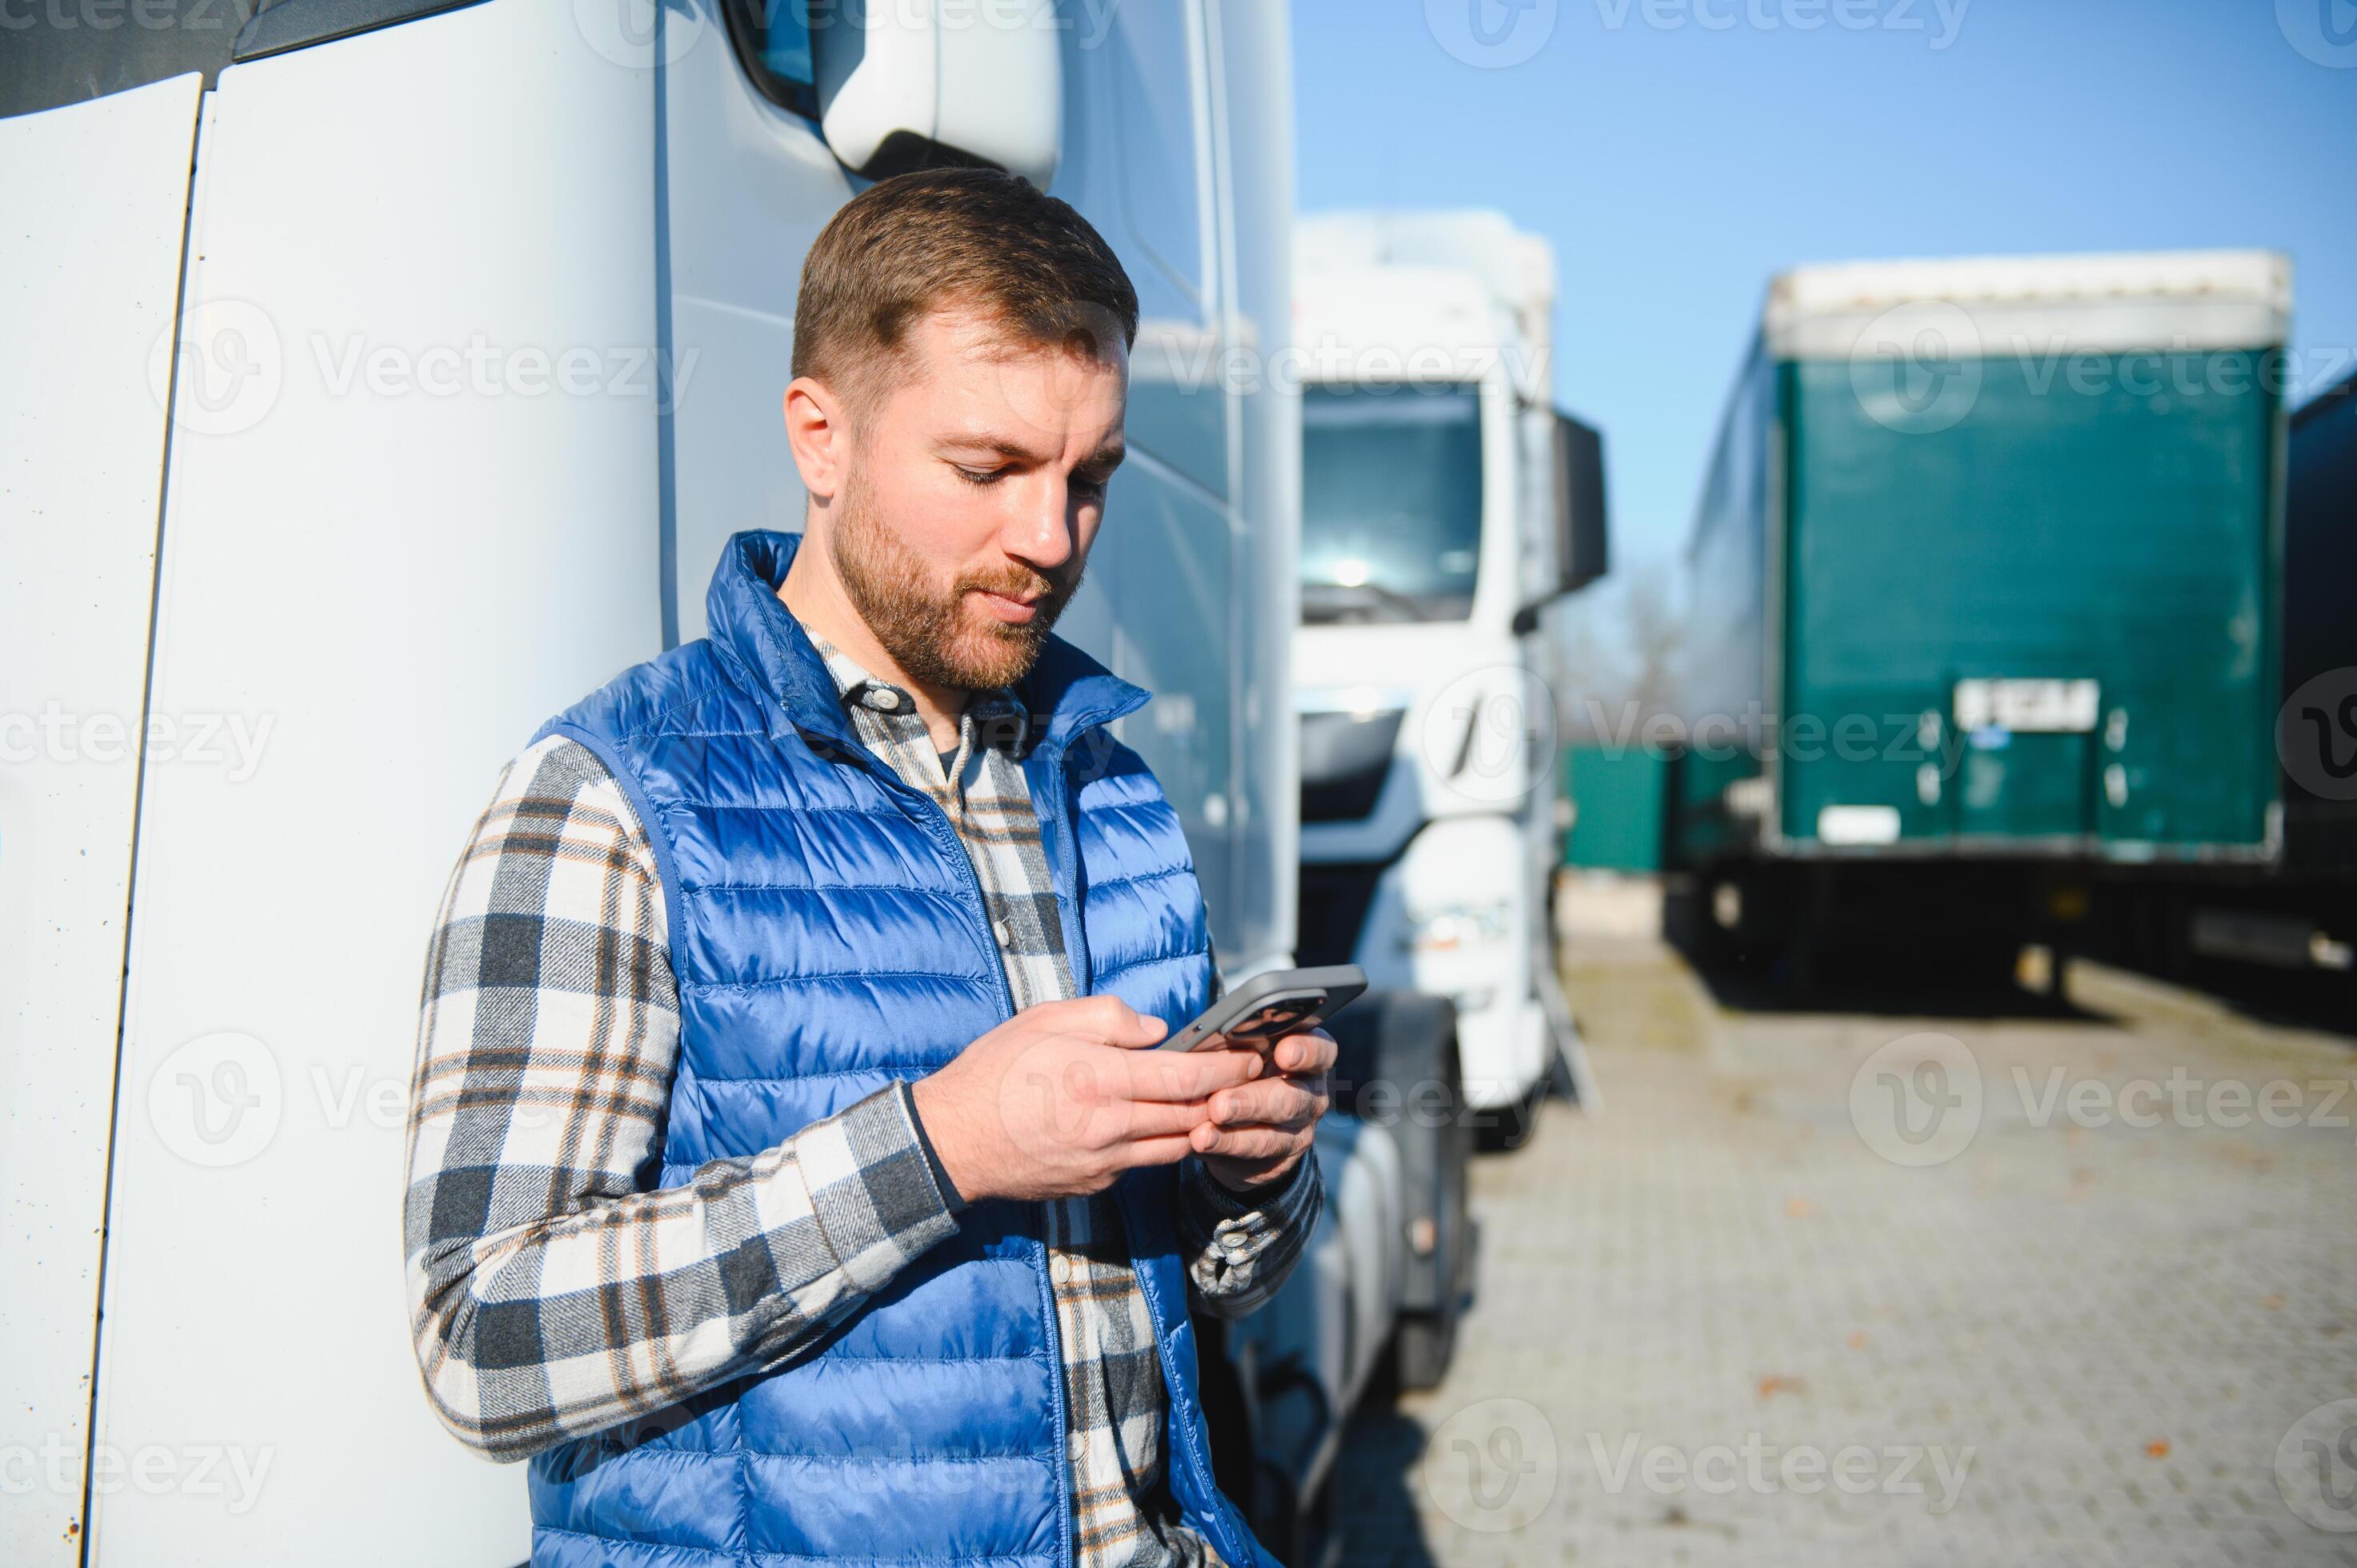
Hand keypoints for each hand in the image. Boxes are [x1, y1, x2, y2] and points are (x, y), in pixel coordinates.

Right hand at [911, 996, 1264, 1203]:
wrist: (952, 1141)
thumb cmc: (995, 1071)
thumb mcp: (1046, 1020)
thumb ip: (1109, 1018)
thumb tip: (1157, 1030)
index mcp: (1101, 1079)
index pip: (1186, 1078)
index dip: (1228, 1067)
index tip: (1251, 1056)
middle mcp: (1110, 1127)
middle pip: (1191, 1114)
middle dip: (1227, 1095)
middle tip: (1251, 1077)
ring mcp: (1105, 1162)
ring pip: (1176, 1145)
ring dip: (1202, 1124)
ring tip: (1219, 1101)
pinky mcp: (1095, 1183)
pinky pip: (1144, 1162)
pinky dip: (1163, 1143)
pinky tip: (1165, 1123)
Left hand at [1191, 1027, 1334, 1193]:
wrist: (1244, 1120)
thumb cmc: (1242, 1071)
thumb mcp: (1241, 1052)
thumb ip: (1233, 1048)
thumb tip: (1204, 1047)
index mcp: (1307, 1057)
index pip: (1321, 1051)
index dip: (1306, 1051)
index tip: (1283, 1053)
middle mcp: (1311, 1094)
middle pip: (1292, 1098)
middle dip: (1253, 1101)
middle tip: (1219, 1104)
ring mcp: (1300, 1129)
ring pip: (1274, 1133)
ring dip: (1234, 1131)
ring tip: (1204, 1129)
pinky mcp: (1281, 1157)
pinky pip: (1254, 1153)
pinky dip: (1225, 1145)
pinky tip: (1202, 1139)